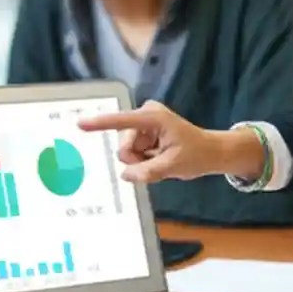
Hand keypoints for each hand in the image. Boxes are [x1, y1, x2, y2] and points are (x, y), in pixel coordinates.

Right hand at [77, 101, 263, 182]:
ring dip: (142, 161)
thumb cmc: (196, 154)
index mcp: (152, 118)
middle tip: (159, 161)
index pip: (121, 122)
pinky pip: (133, 153)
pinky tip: (159, 157)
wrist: (211, 152)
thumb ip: (147, 172)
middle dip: (138, 159)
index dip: (100, 124)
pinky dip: (145, 160)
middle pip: (124, 146)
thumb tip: (125, 175)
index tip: (81, 124)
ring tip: (161, 159)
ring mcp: (143, 125)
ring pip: (127, 153)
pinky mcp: (143, 133)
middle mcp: (145, 116)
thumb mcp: (172, 166)